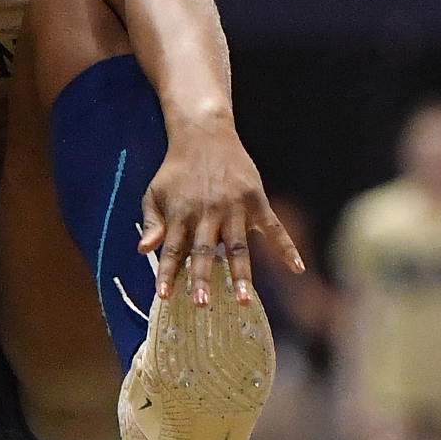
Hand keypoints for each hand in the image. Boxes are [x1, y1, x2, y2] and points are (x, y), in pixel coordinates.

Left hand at [138, 130, 303, 307]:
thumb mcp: (155, 193)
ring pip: (238, 245)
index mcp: (181, 212)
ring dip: (240, 273)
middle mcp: (207, 212)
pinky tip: (297, 268)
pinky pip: (274, 228)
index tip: (164, 297)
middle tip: (202, 304)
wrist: (204, 134)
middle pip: (204, 250)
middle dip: (202, 277)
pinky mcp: (256, 200)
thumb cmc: (176, 170)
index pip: (172, 248)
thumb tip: (143, 250)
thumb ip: (152, 222)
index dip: (168, 273)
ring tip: (243, 300)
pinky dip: (287, 247)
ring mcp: (234, 207)